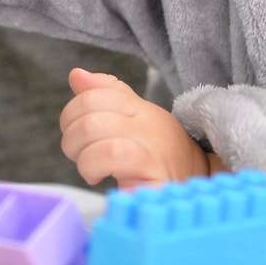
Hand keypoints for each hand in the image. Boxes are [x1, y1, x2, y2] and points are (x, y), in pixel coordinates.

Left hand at [59, 67, 211, 187]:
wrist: (194, 189)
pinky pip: (114, 155)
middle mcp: (146, 122)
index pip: (95, 92)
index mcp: (138, 108)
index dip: (72, 112)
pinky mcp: (153, 175)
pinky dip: (94, 165)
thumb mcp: (133, 123)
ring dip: (81, 155)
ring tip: (91, 170)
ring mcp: (151, 148)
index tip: (77, 133)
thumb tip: (76, 74)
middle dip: (71, 136)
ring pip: (95, 128)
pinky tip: (99, 178)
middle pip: (89, 110)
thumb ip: (105, 97)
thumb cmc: (157, 158)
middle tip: (81, 155)